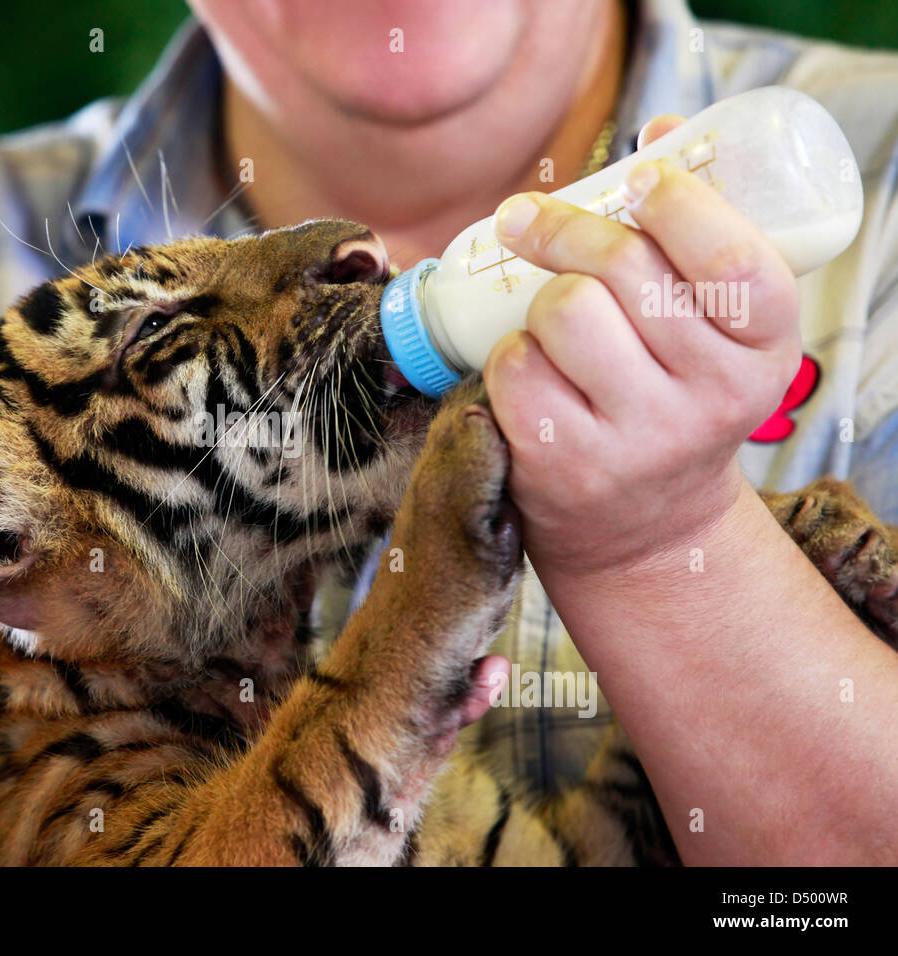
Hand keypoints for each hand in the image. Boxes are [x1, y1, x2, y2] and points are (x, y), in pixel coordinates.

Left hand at [481, 116, 802, 573]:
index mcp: (766, 346)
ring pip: (562, 313)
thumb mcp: (713, 327)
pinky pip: (515, 368)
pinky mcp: (569, 467)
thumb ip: (697, 230)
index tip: (639, 178)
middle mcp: (715, 396)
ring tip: (551, 326)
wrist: (644, 523)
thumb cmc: (671, 389)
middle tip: (527, 220)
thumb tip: (662, 127)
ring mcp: (641, 439)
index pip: (730, 258)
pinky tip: (529, 375)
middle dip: (564, 229)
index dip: (677, 203)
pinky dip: (508, 357)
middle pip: (622, 270)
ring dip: (539, 304)